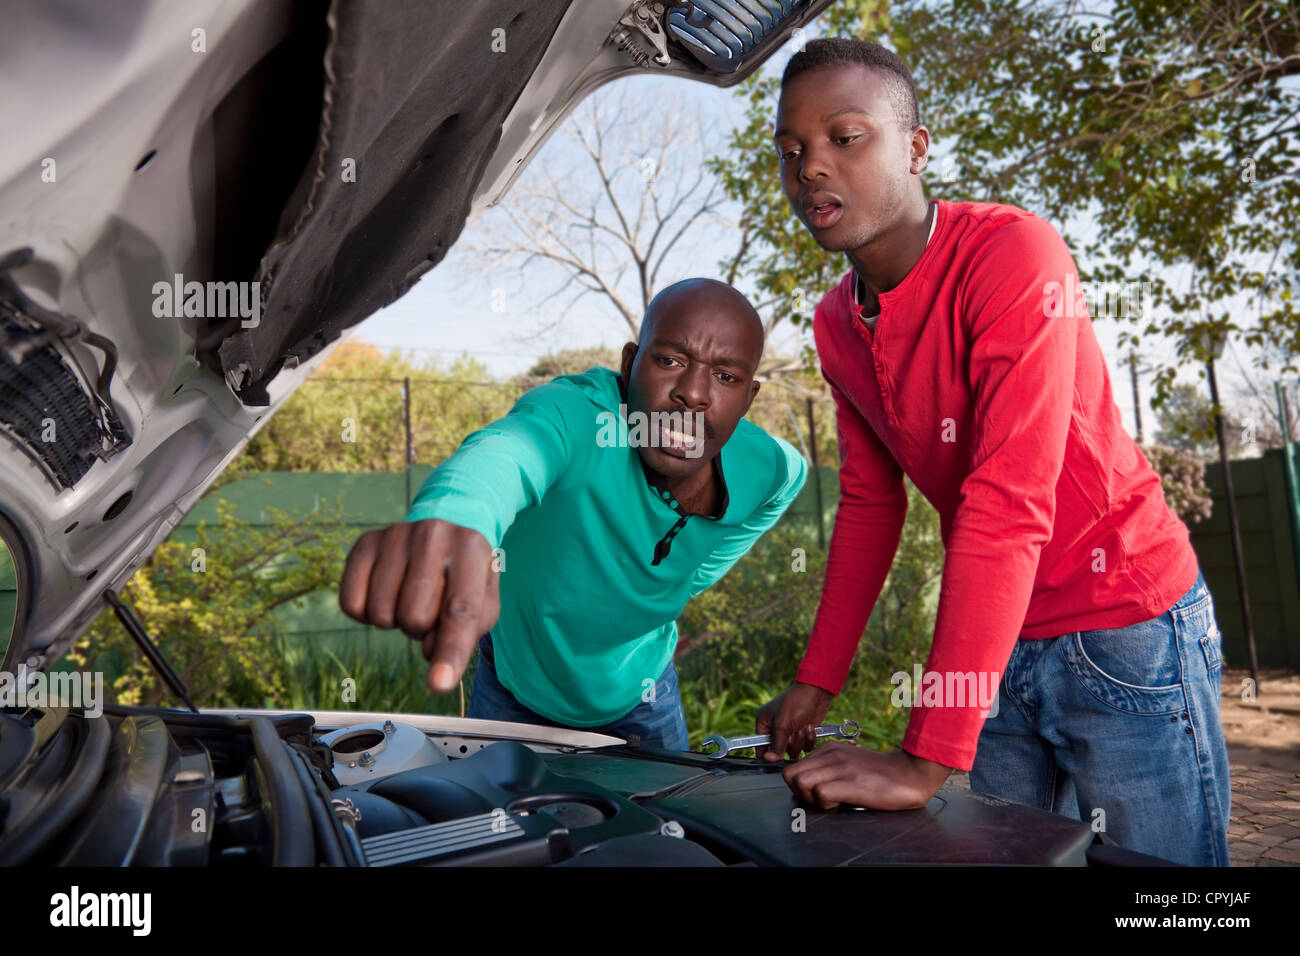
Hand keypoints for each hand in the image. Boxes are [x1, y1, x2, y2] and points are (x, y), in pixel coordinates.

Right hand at [338, 519, 499, 693]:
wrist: (447, 522)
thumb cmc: (467, 573)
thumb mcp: (484, 599)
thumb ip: (466, 632)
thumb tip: (430, 654)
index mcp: (472, 551)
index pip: (460, 611)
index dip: (449, 651)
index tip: (439, 684)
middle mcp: (433, 536)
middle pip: (415, 617)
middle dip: (422, 628)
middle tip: (430, 607)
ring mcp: (396, 535)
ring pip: (381, 613)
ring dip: (395, 620)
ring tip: (410, 596)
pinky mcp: (365, 542)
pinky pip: (351, 603)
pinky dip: (366, 613)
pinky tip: (385, 593)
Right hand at [755, 682, 832, 761]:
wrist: (816, 693)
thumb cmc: (796, 703)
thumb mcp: (783, 725)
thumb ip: (776, 745)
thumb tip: (768, 760)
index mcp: (764, 723)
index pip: (761, 746)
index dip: (768, 754)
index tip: (777, 759)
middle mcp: (775, 729)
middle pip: (780, 751)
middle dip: (790, 743)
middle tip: (795, 731)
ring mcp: (790, 732)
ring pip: (794, 750)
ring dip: (801, 740)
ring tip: (804, 726)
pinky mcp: (802, 733)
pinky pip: (805, 747)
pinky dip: (809, 739)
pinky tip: (810, 727)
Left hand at [783, 742, 953, 810]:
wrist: (910, 773)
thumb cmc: (880, 774)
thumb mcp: (849, 762)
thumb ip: (829, 767)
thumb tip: (808, 784)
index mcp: (829, 749)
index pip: (792, 767)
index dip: (798, 786)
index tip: (814, 793)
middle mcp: (831, 755)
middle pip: (790, 775)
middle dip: (798, 793)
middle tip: (818, 800)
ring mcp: (841, 767)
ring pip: (800, 783)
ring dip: (810, 799)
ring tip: (830, 801)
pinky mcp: (852, 783)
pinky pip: (821, 794)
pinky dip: (826, 805)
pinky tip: (841, 803)